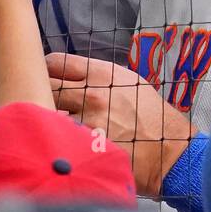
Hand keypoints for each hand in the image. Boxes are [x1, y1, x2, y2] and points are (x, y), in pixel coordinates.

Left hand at [48, 53, 191, 196]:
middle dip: (40, 93)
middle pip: (45, 86)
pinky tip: (60, 143)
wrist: (170, 149)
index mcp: (102, 73)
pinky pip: (58, 138)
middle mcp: (92, 93)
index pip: (55, 62)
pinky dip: (55, 140)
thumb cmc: (149, 115)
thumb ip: (96, 75)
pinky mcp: (87, 146)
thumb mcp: (127, 81)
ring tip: (48, 124)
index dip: (44, 70)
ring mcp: (88, 121)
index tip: (43, 77)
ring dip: (44, 119)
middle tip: (41, 101)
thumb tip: (68, 75)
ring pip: (47, 113)